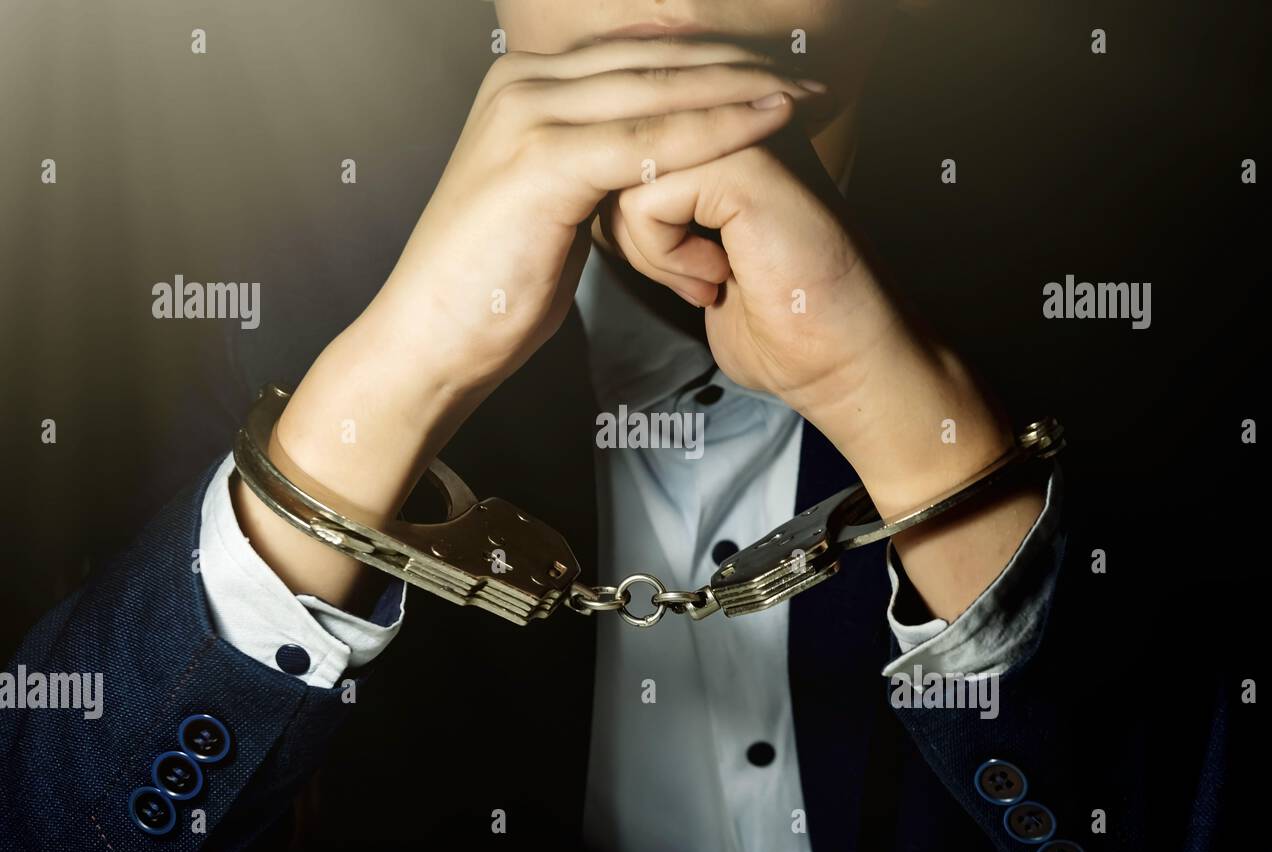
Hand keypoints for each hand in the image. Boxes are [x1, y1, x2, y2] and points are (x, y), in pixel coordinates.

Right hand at [238, 41, 825, 609]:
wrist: (428, 341)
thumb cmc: (490, 289)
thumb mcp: (552, 207)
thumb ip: (592, 166)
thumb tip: (645, 159)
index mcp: (524, 86)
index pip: (635, 56)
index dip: (710, 61)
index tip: (776, 74)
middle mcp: (522, 83)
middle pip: (652, 60)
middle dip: (737, 66)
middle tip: (808, 76)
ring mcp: (528, 116)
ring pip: (657, 91)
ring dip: (739, 90)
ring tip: (804, 95)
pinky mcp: (542, 160)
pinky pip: (649, 141)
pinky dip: (713, 130)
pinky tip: (765, 126)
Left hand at [603, 127, 1046, 621]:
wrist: (850, 362)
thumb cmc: (784, 329)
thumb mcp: (692, 262)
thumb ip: (651, 217)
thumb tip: (597, 209)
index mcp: (732, 132)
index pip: (626, 144)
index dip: (628, 221)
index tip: (698, 272)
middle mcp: (742, 117)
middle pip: (618, 152)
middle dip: (632, 232)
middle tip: (697, 280)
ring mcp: (748, 133)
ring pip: (625, 173)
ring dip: (650, 249)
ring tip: (710, 280)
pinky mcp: (749, 165)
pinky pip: (645, 197)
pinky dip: (664, 254)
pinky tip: (718, 277)